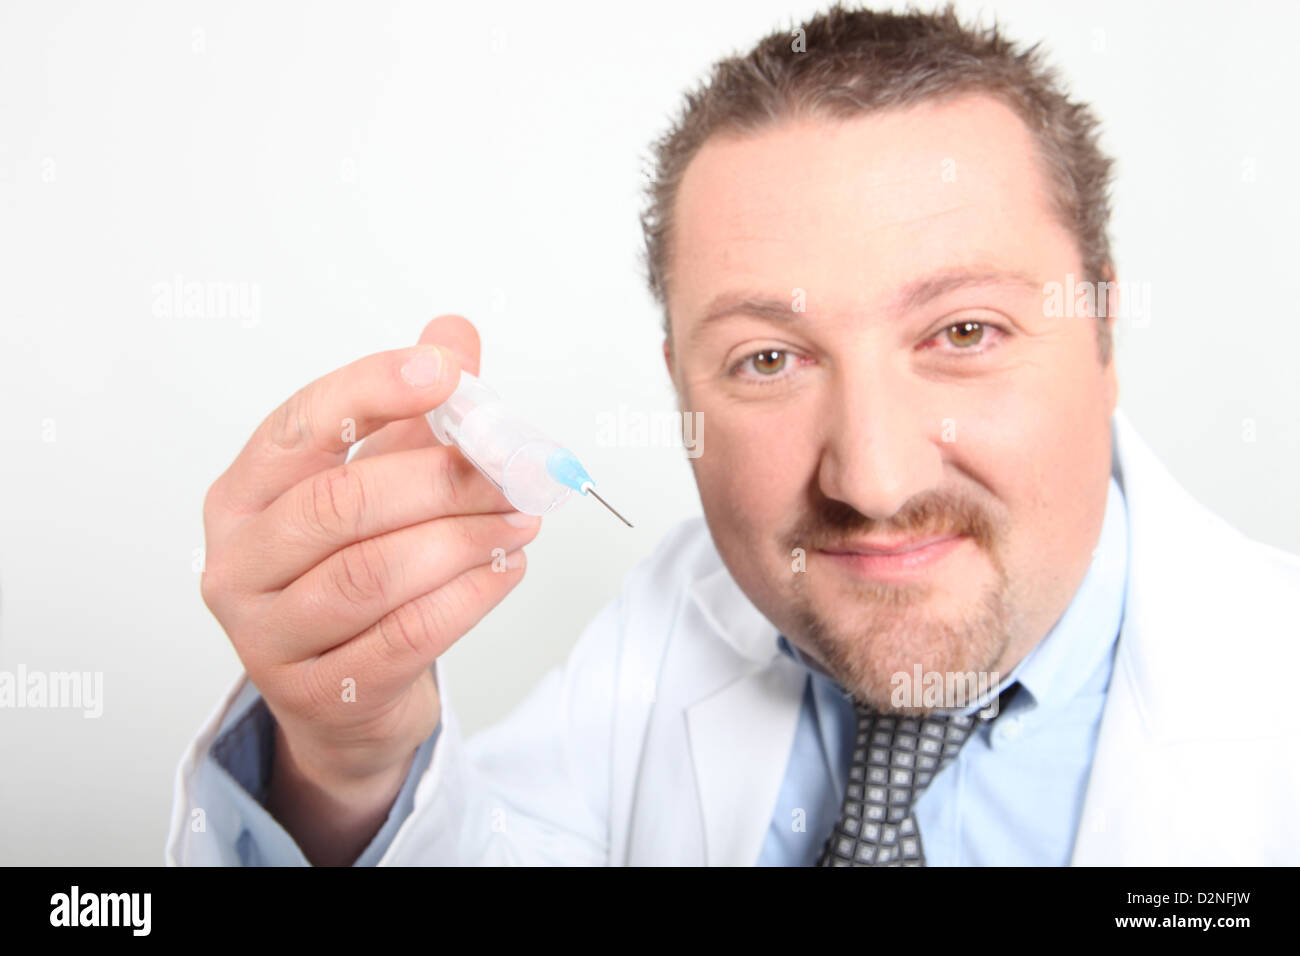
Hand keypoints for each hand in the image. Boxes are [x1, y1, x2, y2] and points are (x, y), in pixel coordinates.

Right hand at [199, 315, 540, 861]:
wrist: (341, 694)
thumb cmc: (352, 570)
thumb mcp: (377, 482)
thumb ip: (413, 413)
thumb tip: (454, 333)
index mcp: (244, 494)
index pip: (300, 426)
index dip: (373, 391)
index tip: (445, 371)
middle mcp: (238, 562)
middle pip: (341, 505)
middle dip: (441, 480)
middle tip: (513, 469)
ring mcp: (268, 635)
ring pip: (372, 576)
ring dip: (464, 540)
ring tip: (523, 519)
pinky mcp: (316, 694)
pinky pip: (402, 638)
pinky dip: (467, 598)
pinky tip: (506, 568)